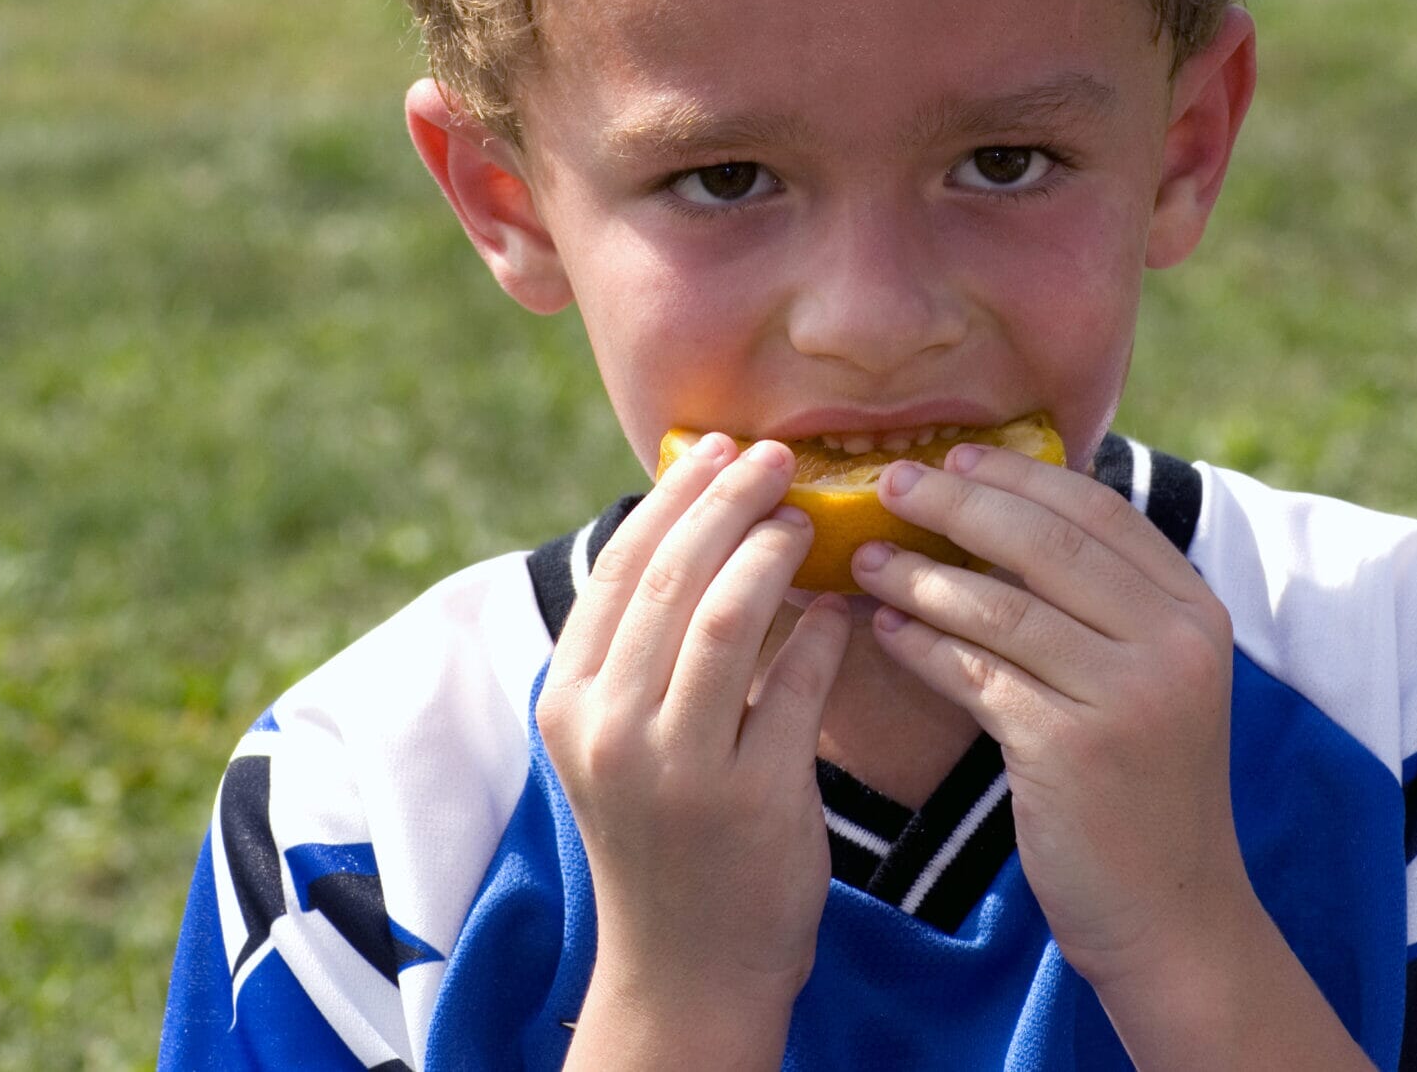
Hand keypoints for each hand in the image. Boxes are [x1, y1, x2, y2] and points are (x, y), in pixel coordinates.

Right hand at [536, 434, 852, 1068]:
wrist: (686, 969)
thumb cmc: (666, 833)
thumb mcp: (623, 739)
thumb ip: (647, 647)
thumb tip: (703, 522)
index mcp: (570, 701)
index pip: (619, 569)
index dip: (673, 498)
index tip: (719, 446)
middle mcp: (609, 728)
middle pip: (672, 577)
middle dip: (729, 499)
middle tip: (781, 455)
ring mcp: (676, 766)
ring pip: (729, 617)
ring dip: (775, 551)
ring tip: (809, 519)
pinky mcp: (750, 799)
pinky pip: (797, 686)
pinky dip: (824, 634)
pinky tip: (846, 608)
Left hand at [850, 445, 1250, 996]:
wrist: (1171, 912)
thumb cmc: (1140, 788)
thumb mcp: (1149, 680)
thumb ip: (1101, 604)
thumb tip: (1001, 514)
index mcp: (1194, 610)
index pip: (1098, 510)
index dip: (1020, 476)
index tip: (954, 455)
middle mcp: (1173, 642)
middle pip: (1047, 542)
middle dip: (959, 504)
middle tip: (892, 481)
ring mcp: (1128, 696)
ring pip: (1001, 607)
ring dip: (922, 575)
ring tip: (864, 556)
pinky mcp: (1073, 750)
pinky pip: (977, 674)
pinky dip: (924, 645)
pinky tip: (884, 628)